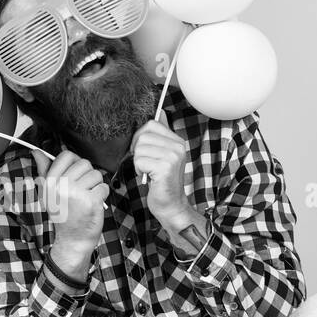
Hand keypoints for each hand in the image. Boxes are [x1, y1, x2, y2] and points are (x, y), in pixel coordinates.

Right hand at [36, 149, 107, 265]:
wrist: (73, 239)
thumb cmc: (62, 214)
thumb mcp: (48, 192)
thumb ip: (44, 170)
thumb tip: (36, 152)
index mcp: (50, 182)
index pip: (67, 155)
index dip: (74, 163)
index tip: (74, 174)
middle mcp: (61, 186)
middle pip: (84, 163)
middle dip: (86, 175)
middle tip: (81, 190)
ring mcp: (77, 193)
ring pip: (96, 174)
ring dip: (95, 185)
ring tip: (87, 197)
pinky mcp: (91, 201)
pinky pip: (104, 187)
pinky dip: (102, 195)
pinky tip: (93, 204)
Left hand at [131, 113, 196, 228]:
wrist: (171, 205)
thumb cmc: (162, 182)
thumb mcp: (163, 155)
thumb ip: (161, 134)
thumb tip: (160, 111)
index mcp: (178, 141)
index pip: (152, 124)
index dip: (141, 137)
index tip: (145, 151)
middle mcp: (178, 146)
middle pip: (143, 135)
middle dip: (138, 151)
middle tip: (146, 164)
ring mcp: (172, 156)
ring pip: (139, 148)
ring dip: (138, 162)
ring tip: (148, 171)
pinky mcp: (165, 168)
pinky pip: (139, 160)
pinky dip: (139, 170)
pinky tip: (149, 177)